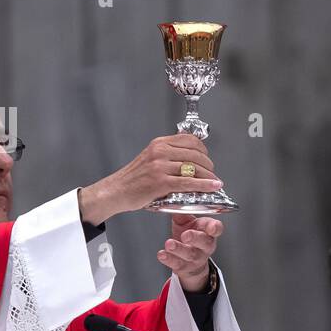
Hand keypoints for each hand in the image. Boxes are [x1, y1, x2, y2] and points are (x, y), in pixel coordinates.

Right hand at [79, 134, 221, 224]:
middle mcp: (160, 152)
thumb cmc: (133, 179)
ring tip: (214, 182)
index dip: (203, 149)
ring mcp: (160, 166)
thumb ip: (168, 155)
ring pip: (194, 168)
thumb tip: (190, 158)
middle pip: (195, 154)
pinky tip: (213, 186)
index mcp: (159, 143)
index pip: (189, 139)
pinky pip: (189, 182)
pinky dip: (205, 185)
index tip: (207, 158)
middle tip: (212, 173)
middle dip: (208, 165)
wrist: (116, 191)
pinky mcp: (160, 182)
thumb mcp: (150, 158)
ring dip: (209, 176)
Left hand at [159, 215, 222, 292]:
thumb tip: (173, 203)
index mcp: (208, 232)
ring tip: (169, 244)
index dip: (215, 228)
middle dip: (195, 238)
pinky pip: (177, 264)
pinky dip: (169, 259)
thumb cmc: (190, 237)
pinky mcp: (184, 267)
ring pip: (190, 254)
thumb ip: (182, 213)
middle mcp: (205, 246)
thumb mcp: (188, 223)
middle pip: (204, 242)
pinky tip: (162, 254)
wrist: (191, 262)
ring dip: (179, 249)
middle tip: (186, 235)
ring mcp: (196, 258)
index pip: (216, 229)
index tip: (212, 226)